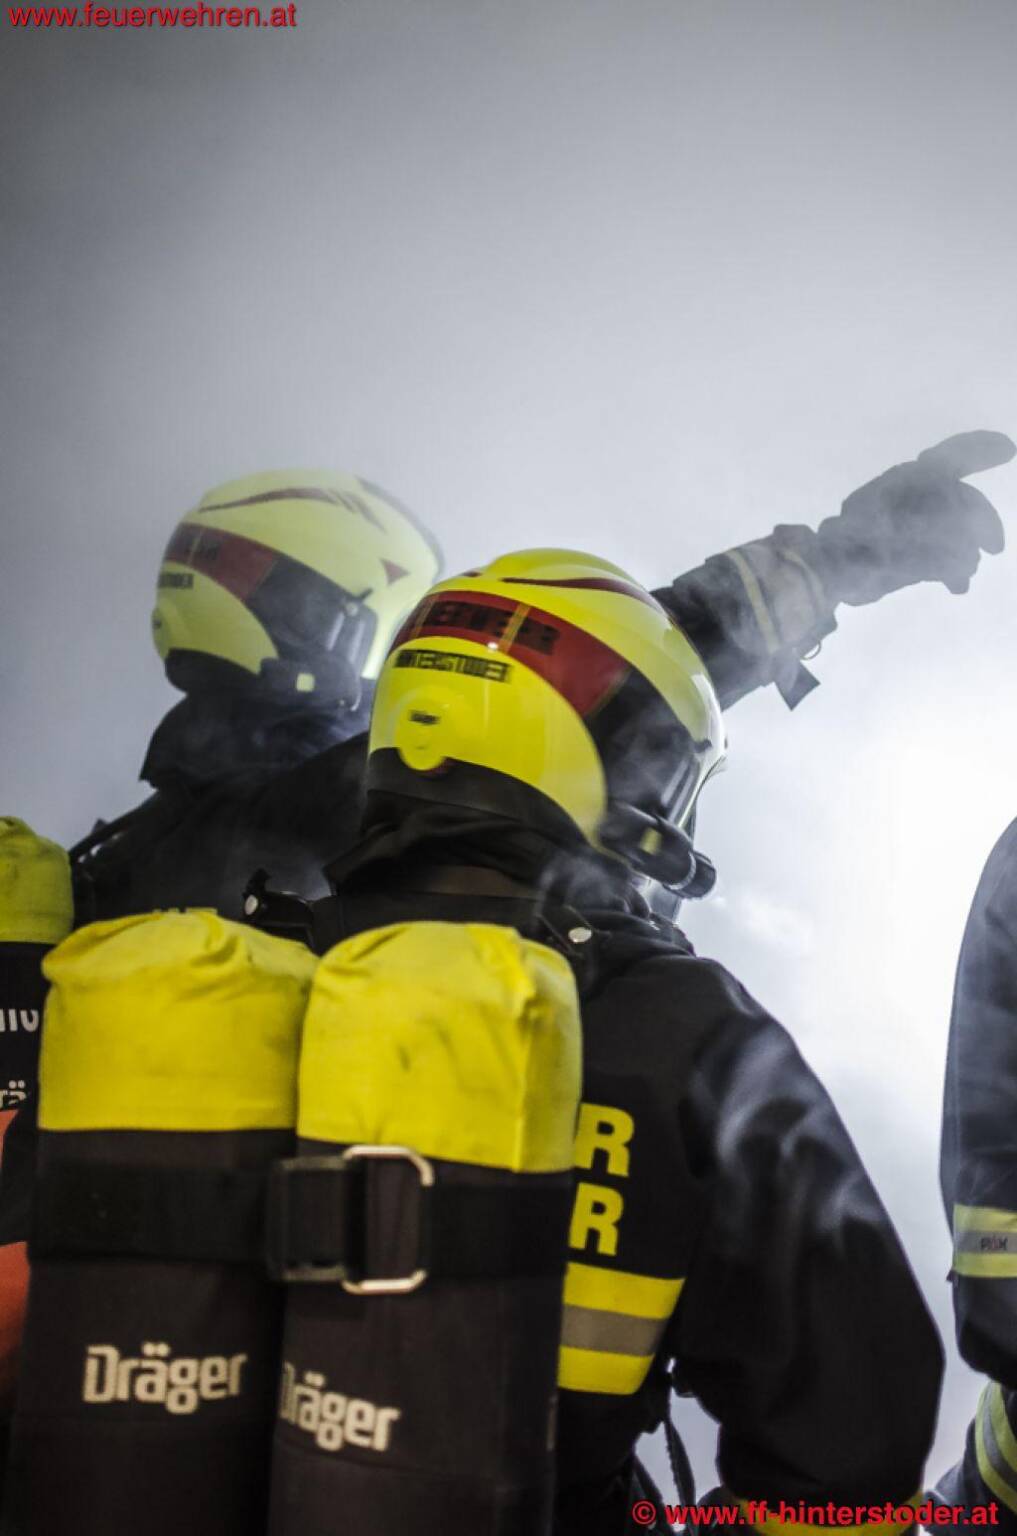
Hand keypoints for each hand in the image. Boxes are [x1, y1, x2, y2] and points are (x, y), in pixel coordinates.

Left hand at [817, 431, 1014, 604]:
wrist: (820, 577)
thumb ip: (935, 554)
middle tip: (994, 548)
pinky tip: (957, 584)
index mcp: (902, 484)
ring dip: (963, 550)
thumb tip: (967, 561)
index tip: (1006, 450)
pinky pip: (933, 546)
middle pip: (955, 498)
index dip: (979, 451)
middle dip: (978, 522)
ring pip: (948, 525)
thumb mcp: (896, 553)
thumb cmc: (852, 558)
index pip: (948, 461)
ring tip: (964, 579)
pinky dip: (949, 564)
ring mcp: (902, 518)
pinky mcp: (899, 543)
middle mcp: (904, 495)